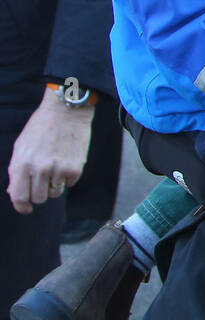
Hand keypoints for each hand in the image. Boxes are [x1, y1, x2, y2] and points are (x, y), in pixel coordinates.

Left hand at [7, 88, 93, 214]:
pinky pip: (69, 184)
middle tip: (42, 181)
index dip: (22, 206)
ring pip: (54, 193)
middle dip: (39, 193)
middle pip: (38, 198)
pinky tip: (65, 161)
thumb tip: (15, 192)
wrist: (66, 111)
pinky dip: (67, 177)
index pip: (19, 196)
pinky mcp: (75, 168)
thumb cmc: (40, 127)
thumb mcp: (21, 146)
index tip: (26, 208)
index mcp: (22, 163)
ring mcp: (58, 169)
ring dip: (53, 185)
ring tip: (54, 167)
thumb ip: (16, 170)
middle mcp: (40, 169)